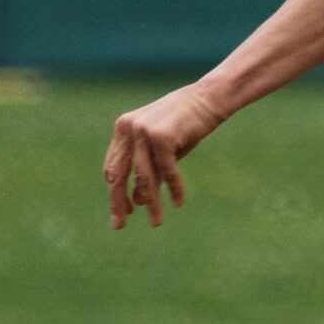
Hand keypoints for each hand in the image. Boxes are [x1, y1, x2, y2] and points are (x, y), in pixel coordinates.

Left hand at [103, 83, 226, 229]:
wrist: (210, 98)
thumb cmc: (187, 124)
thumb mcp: (162, 150)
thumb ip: (148, 171)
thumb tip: (136, 202)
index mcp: (123, 128)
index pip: (113, 167)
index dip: (116, 192)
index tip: (125, 212)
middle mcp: (128, 128)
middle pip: (118, 174)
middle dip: (119, 202)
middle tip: (119, 226)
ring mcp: (143, 131)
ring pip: (144, 177)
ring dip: (151, 202)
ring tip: (157, 222)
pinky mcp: (161, 136)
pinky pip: (166, 171)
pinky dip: (174, 188)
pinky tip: (178, 202)